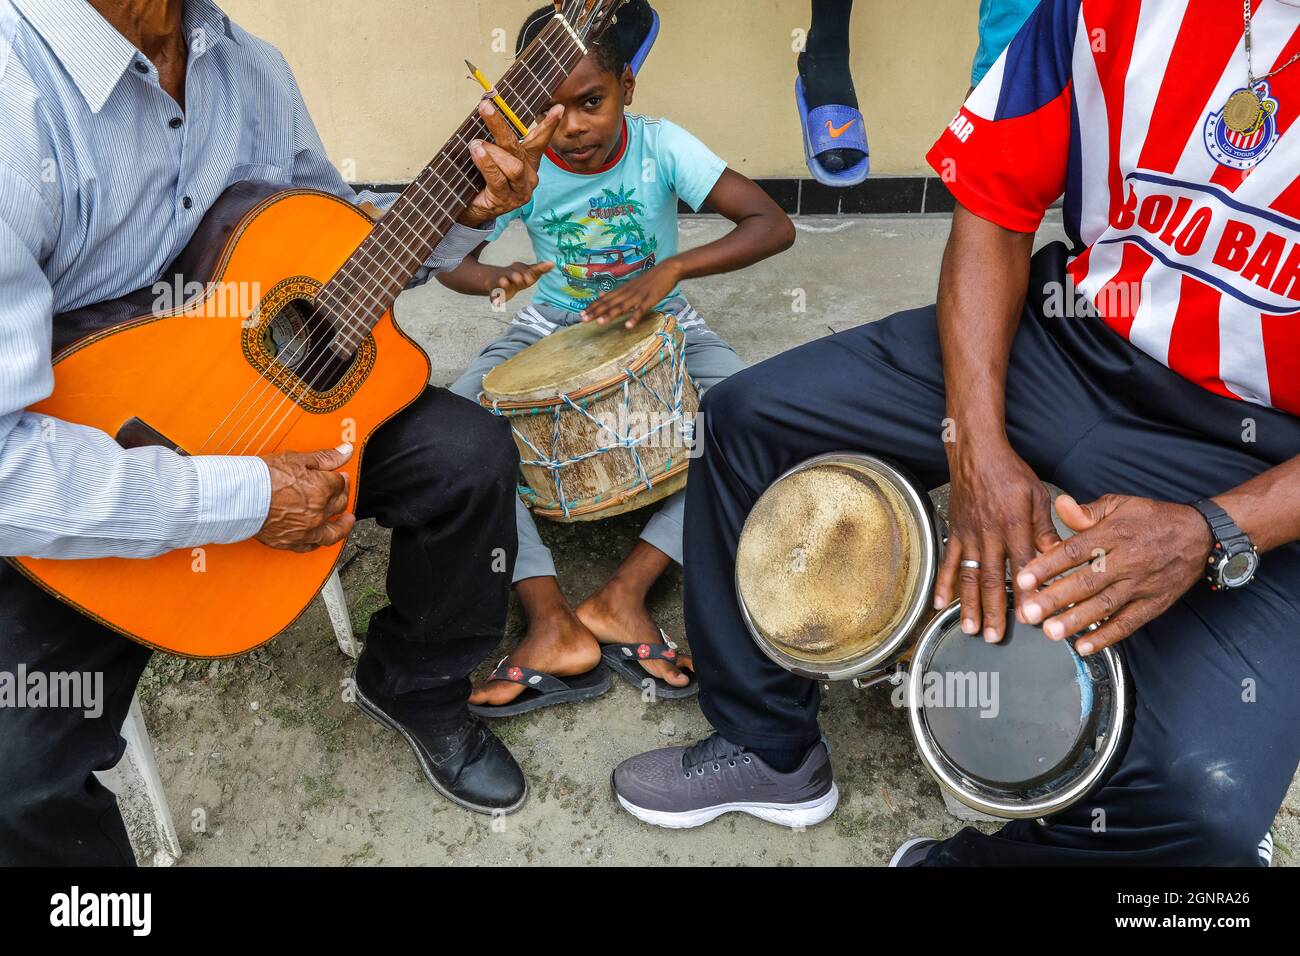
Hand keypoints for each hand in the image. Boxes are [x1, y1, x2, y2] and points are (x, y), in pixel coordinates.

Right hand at [255, 444, 355, 552]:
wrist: (239, 496)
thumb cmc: (263, 477)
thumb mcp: (297, 459)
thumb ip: (325, 457)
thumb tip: (346, 451)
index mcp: (322, 490)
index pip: (340, 483)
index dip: (339, 477)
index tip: (338, 476)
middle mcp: (318, 513)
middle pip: (339, 504)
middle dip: (341, 495)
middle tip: (339, 491)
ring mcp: (306, 530)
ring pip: (333, 531)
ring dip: (343, 526)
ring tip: (346, 521)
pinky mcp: (292, 542)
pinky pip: (311, 546)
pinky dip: (318, 542)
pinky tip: (320, 538)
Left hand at [459, 102, 563, 227]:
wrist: (474, 210)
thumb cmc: (484, 180)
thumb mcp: (493, 158)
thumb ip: (497, 143)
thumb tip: (487, 112)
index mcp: (528, 162)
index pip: (539, 141)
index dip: (548, 125)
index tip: (559, 108)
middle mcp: (529, 176)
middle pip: (518, 146)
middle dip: (500, 125)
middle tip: (486, 106)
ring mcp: (520, 191)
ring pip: (513, 166)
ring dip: (491, 152)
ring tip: (475, 145)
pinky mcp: (507, 201)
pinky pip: (498, 179)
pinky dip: (486, 164)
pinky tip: (477, 153)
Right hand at [490, 260, 552, 302]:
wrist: (498, 278)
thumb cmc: (519, 276)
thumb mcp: (529, 272)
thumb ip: (540, 268)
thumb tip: (552, 264)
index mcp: (519, 269)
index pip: (524, 269)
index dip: (528, 273)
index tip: (531, 279)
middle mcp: (509, 274)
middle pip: (512, 274)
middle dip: (516, 276)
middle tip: (520, 280)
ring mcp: (501, 282)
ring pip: (502, 281)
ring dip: (503, 282)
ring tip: (505, 283)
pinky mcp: (495, 291)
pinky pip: (494, 295)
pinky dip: (495, 299)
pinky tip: (496, 304)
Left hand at [580, 261, 681, 328]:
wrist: (667, 270)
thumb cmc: (649, 279)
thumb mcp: (630, 284)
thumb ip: (616, 292)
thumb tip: (600, 295)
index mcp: (622, 290)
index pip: (604, 299)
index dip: (593, 306)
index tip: (581, 314)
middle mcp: (627, 293)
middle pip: (609, 303)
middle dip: (596, 312)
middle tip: (583, 319)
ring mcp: (638, 296)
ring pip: (622, 306)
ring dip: (610, 314)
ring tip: (600, 323)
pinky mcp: (650, 300)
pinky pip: (641, 310)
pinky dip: (634, 318)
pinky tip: (628, 326)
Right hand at [934, 440, 1060, 641]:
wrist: (977, 453)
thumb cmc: (1010, 473)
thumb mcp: (1037, 497)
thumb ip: (1046, 529)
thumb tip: (1061, 556)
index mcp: (1015, 525)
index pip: (1024, 565)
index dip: (1028, 592)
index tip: (1032, 616)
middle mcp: (990, 534)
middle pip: (994, 579)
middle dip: (994, 610)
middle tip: (996, 636)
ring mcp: (970, 536)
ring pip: (970, 576)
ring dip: (969, 605)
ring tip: (970, 629)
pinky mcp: (956, 533)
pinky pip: (949, 562)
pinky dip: (944, 584)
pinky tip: (940, 603)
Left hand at [1016, 494, 1212, 654]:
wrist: (1201, 536)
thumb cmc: (1153, 519)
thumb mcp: (1120, 504)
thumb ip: (1087, 511)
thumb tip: (1061, 505)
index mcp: (1114, 534)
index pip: (1075, 551)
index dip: (1048, 565)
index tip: (1024, 578)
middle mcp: (1126, 561)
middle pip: (1086, 582)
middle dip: (1055, 599)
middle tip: (1029, 612)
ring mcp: (1141, 585)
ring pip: (1104, 605)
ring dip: (1076, 621)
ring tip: (1051, 632)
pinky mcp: (1153, 604)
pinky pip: (1128, 623)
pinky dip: (1107, 637)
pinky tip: (1084, 646)